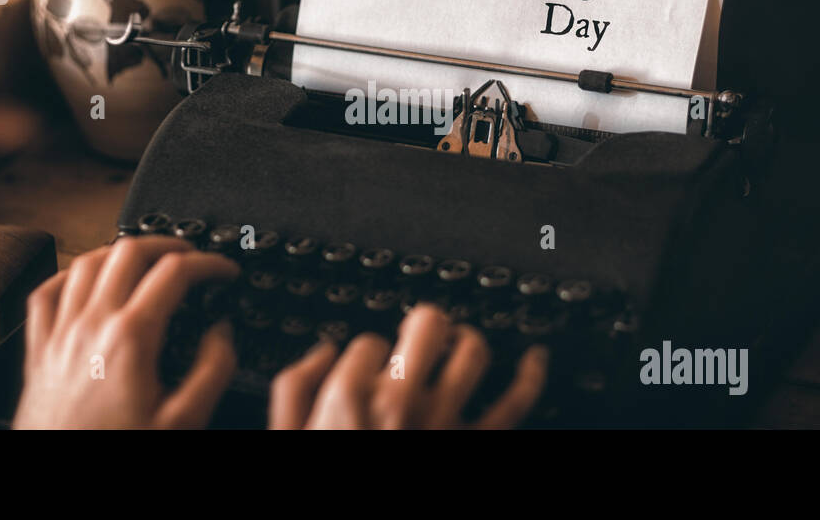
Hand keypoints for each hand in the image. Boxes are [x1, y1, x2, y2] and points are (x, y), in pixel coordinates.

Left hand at [13, 236, 237, 428]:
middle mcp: (91, 325)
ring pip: (86, 263)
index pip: (175, 271)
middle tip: (191, 256)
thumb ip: (213, 371)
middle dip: (168, 244)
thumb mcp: (182, 421)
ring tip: (145, 261)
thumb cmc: (117, 450)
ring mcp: (60, 333)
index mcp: (131, 338)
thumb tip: (220, 334)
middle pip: (129, 251)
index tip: (224, 272)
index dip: (209, 263)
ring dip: (121, 253)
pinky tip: (86, 282)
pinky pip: (47, 293)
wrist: (61, 479)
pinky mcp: (39, 349)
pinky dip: (70, 276)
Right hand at [269, 305, 548, 428]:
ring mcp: (445, 423)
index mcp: (349, 397)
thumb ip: (295, 388)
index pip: (367, 341)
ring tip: (460, 344)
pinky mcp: (478, 445)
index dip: (367, 353)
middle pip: (427, 325)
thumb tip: (325, 352)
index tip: (368, 370)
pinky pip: (516, 403)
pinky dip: (530, 376)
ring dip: (468, 341)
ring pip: (473, 353)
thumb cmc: (325, 495)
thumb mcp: (286, 438)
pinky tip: (533, 360)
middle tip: (421, 335)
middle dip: (423, 324)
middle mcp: (402, 402)